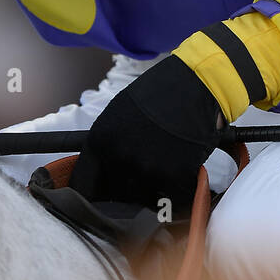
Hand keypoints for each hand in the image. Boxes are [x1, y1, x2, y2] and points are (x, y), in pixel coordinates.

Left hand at [68, 54, 222, 212]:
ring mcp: (148, 170)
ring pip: (143, 195)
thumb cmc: (157, 93)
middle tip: (141, 166)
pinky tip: (177, 160)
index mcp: (100, 143)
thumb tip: (101, 170)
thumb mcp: (119, 112)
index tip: (98, 195)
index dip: (92, 191)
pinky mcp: (175, 177)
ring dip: (151, 185)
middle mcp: (120, 160)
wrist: (194, 85)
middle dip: (126, 185)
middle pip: (117, 192)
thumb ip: (106, 145)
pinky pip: (171, 192)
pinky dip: (175, 183)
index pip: (84, 183)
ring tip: (162, 158)